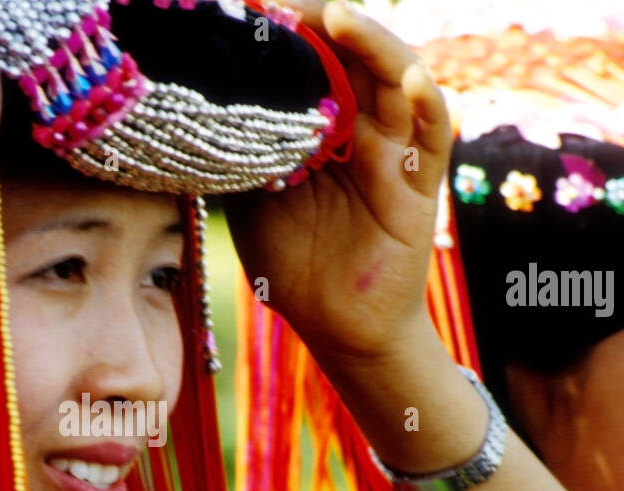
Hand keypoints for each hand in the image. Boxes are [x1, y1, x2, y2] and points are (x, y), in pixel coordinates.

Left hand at [227, 1, 450, 364]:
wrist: (333, 326)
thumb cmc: (294, 261)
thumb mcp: (249, 199)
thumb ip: (239, 153)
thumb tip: (192, 107)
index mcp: (321, 125)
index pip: (310, 61)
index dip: (285, 33)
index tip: (247, 11)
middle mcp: (362, 127)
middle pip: (352, 55)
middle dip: (320, 23)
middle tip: (282, 5)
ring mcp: (394, 150)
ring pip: (396, 76)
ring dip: (371, 41)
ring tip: (337, 15)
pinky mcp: (420, 183)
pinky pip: (431, 132)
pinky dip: (424, 100)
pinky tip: (405, 78)